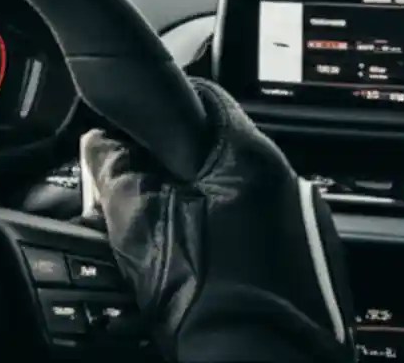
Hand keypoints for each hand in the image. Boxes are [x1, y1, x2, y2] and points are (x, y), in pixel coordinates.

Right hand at [81, 78, 355, 362]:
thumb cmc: (212, 308)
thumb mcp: (140, 229)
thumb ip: (116, 171)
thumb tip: (101, 144)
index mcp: (248, 157)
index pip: (192, 96)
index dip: (146, 113)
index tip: (119, 134)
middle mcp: (285, 180)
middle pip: (209, 144)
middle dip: (164, 161)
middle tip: (129, 193)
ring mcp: (299, 220)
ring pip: (227, 184)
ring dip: (190, 196)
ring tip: (161, 236)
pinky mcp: (302, 254)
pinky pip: (248, 220)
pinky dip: (217, 228)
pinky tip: (195, 260)